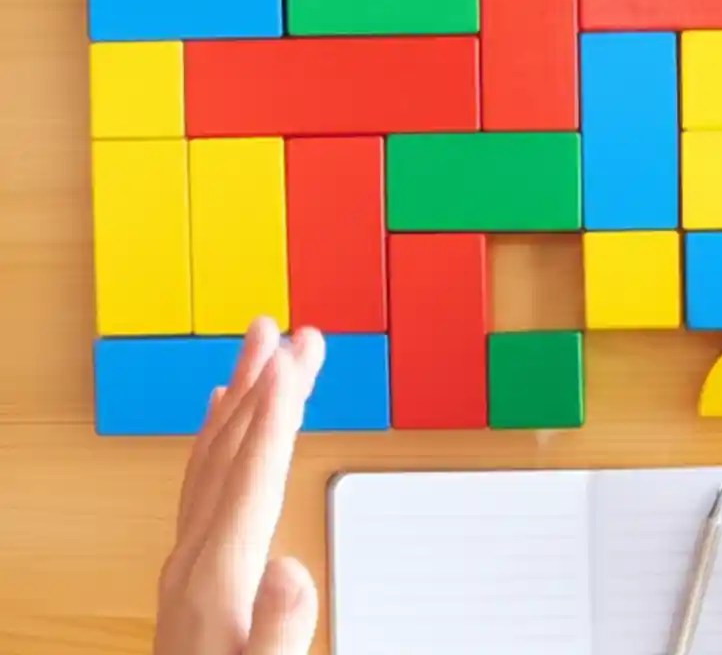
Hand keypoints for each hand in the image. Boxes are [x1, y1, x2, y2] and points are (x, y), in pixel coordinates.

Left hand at [154, 318, 325, 654]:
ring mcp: (191, 559)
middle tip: (289, 331)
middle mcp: (195, 554)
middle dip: (264, 384)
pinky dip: (219, 439)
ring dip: (241, 398)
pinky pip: (205, 482)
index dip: (278, 409)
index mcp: (215, 573)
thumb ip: (277, 632)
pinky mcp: (197, 567)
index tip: (298, 355)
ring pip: (214, 458)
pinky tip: (224, 419)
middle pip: (231, 449)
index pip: (250, 473)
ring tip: (258, 350)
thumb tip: (295, 567)